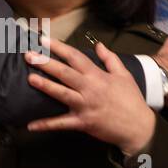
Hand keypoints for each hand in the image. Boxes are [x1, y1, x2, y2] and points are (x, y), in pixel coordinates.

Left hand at [24, 37, 156, 155]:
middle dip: (46, 63)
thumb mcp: (124, 75)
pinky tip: (31, 125)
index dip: (59, 47)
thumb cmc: (131, 100)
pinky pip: (62, 123)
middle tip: (29, 55)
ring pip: (62, 94)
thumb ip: (110, 58)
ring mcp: (85, 106)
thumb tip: (99, 45)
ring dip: (45, 86)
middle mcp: (90, 88)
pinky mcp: (83, 123)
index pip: (75, 57)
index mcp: (98, 75)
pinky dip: (46, 125)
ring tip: (30, 78)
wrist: (138, 127)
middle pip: (64, 72)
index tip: (44, 40)